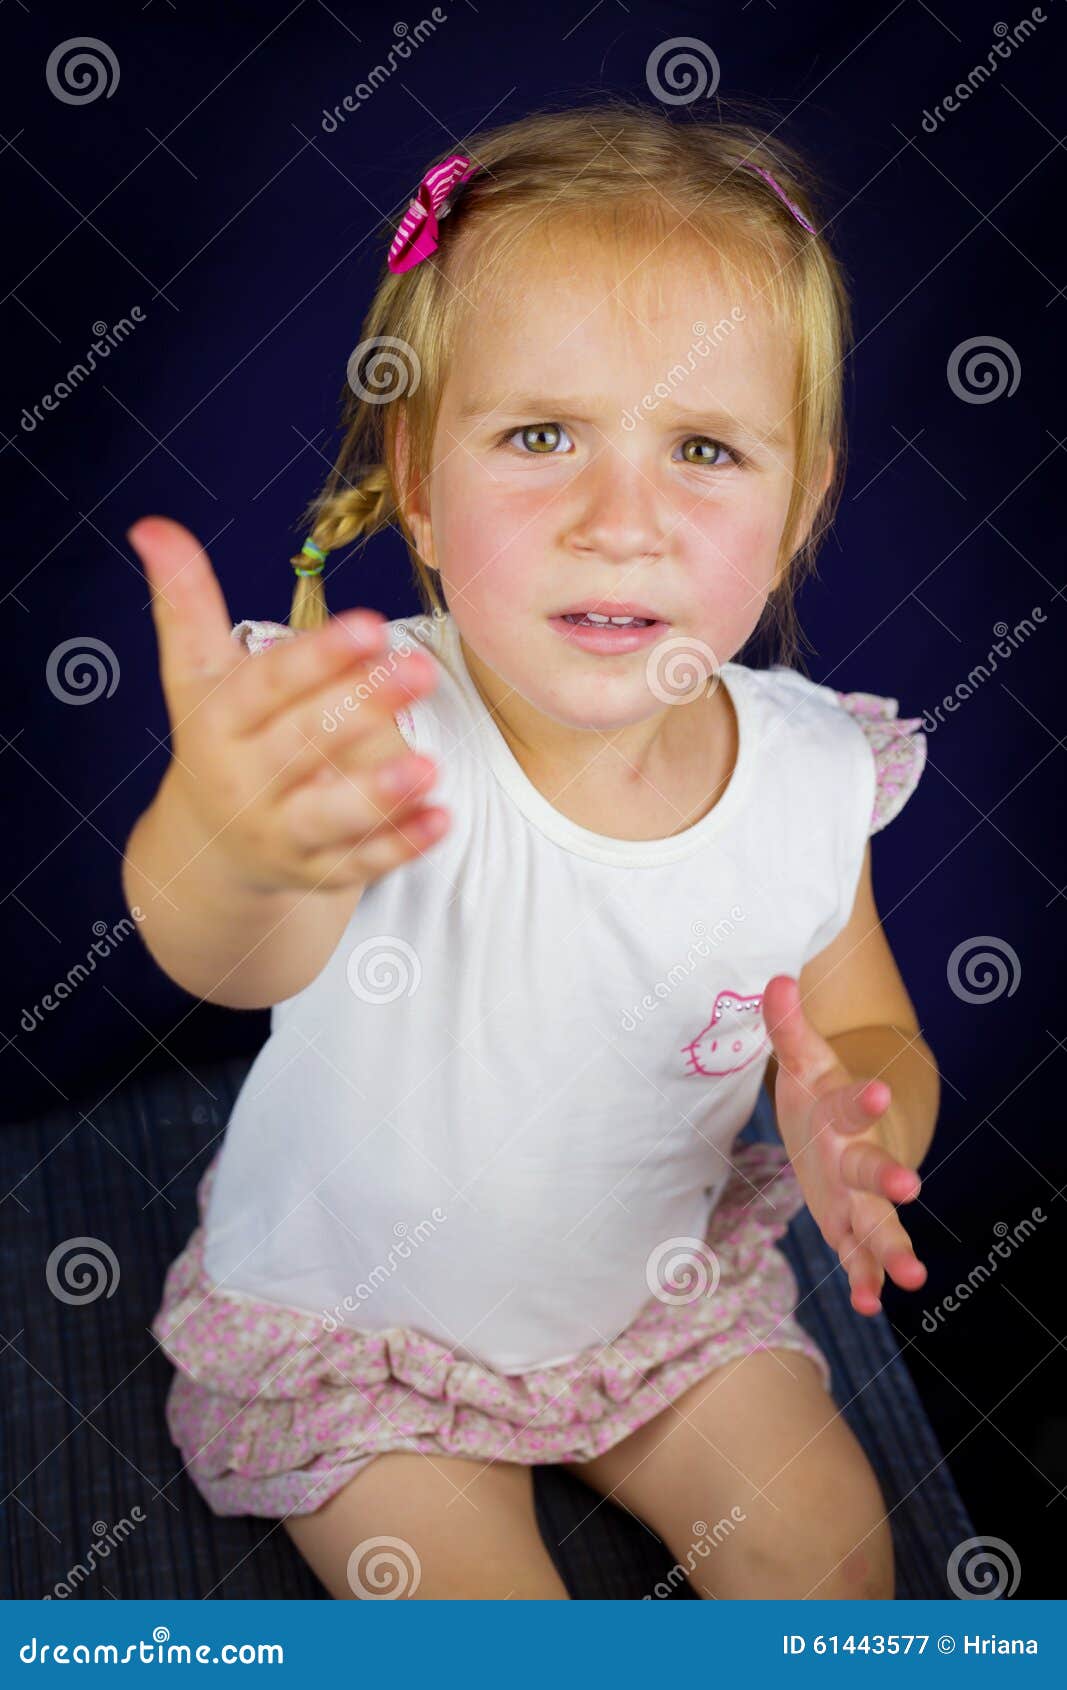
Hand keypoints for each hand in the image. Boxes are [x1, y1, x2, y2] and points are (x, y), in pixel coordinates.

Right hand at [127, 515, 449, 893]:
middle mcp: (245, 782)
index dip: (317, 658)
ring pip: (329, 817)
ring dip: (378, 794)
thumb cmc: (220, 738)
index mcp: (220, 724)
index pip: (268, 687)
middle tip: (421, 669)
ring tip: (428, 765)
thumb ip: (186, 602)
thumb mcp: (195, 675)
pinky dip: (400, 846)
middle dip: (362, 708)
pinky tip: (442, 819)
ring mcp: (280, 834)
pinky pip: (360, 864)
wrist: (209, 848)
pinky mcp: (316, 873)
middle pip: (304, 744)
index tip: (370, 625)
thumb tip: (151, 523)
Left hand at [762, 974, 926, 1315]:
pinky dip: (865, 1281)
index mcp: (843, 1111)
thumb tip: (775, 981)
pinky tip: (868, 1306)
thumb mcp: (802, 1061)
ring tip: (914, 1278)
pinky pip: (859, 1256)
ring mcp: (856, 1197)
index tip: (881, 1091)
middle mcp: (857, 1156)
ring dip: (892, 1249)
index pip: (853, 1100)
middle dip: (888, 1178)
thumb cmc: (819, 1091)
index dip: (865, 1096)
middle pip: (874, 1168)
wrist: (845, 1125)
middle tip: (909, 1187)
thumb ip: (788, 1027)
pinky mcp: (847, 1225)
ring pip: (878, 1224)